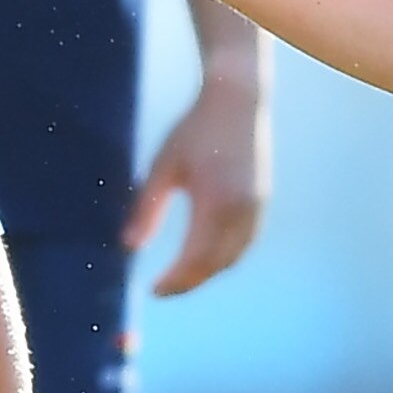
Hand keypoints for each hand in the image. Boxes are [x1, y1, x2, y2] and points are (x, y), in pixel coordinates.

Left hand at [127, 73, 268, 296]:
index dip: (175, 281)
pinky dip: (226, 256)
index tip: (153, 290)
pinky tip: (206, 255)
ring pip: (234, 256)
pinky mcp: (263, 201)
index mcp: (216, 204)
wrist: (238, 101)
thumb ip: (148, 208)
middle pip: (216, 265)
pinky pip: (246, 242)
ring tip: (182, 275)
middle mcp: (242, 212)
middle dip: (190, 281)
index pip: (195, 259)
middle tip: (165, 289)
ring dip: (209, 271)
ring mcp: (258, 208)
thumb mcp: (164, 166)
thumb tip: (129, 246)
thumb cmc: (195, 130)